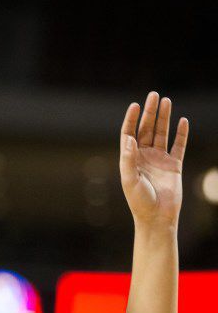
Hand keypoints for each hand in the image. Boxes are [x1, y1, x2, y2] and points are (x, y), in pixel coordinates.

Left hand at [118, 92, 187, 228]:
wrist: (157, 217)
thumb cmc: (139, 201)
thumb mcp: (129, 180)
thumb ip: (128, 159)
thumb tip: (129, 138)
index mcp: (130, 159)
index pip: (129, 134)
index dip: (132, 119)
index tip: (135, 105)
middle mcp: (144, 157)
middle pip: (146, 129)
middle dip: (150, 113)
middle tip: (154, 95)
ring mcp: (159, 160)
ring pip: (162, 134)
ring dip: (164, 118)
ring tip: (167, 101)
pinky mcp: (174, 165)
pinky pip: (179, 146)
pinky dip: (181, 134)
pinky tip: (183, 121)